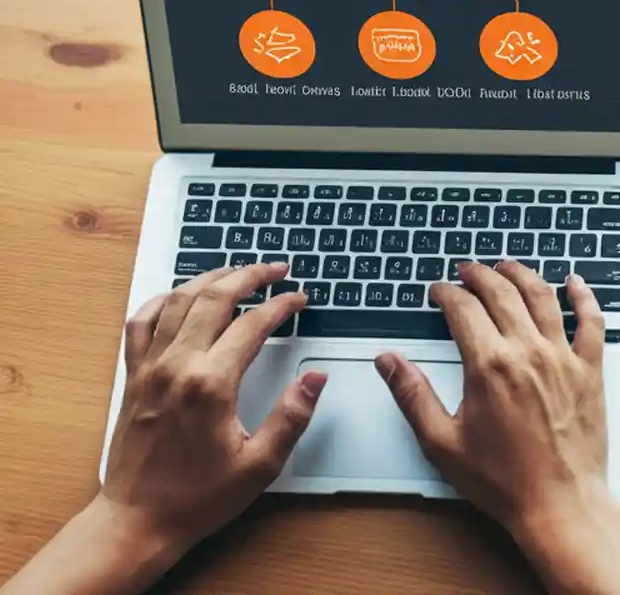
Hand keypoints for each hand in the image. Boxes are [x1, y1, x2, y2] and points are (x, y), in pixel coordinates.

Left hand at [102, 263, 324, 551]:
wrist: (138, 520)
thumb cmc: (198, 497)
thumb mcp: (260, 464)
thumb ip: (292, 416)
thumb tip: (315, 378)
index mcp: (211, 384)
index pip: (253, 325)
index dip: (281, 305)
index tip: (299, 299)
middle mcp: (177, 366)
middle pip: (214, 297)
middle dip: (249, 275)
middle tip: (275, 269)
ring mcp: (150, 368)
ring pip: (177, 300)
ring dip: (210, 278)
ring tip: (237, 271)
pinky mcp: (134, 377)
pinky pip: (141, 322)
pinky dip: (161, 300)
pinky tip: (178, 296)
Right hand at [377, 261, 619, 594]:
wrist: (559, 504)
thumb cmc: (503, 480)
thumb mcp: (442, 442)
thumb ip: (412, 395)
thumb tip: (389, 361)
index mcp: (488, 366)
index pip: (463, 309)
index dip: (446, 293)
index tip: (438, 291)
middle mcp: (527, 353)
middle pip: (501, 292)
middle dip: (479, 274)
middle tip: (467, 270)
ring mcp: (562, 358)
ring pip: (543, 297)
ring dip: (522, 274)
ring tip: (506, 266)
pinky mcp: (589, 371)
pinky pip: (591, 323)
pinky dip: (584, 297)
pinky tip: (575, 283)